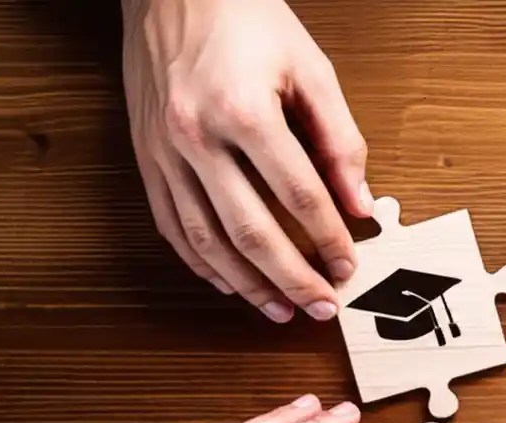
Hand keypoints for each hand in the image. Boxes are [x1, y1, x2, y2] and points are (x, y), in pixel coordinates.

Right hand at [122, 0, 372, 322]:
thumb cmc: (244, 16)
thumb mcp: (311, 68)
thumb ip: (341, 139)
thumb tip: (361, 203)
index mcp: (244, 111)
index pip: (299, 196)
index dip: (329, 239)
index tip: (349, 266)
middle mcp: (197, 137)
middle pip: (251, 231)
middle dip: (292, 278)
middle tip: (322, 306)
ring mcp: (164, 151)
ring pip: (206, 240)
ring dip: (246, 284)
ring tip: (279, 310)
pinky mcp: (144, 157)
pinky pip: (170, 225)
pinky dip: (201, 263)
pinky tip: (229, 283)